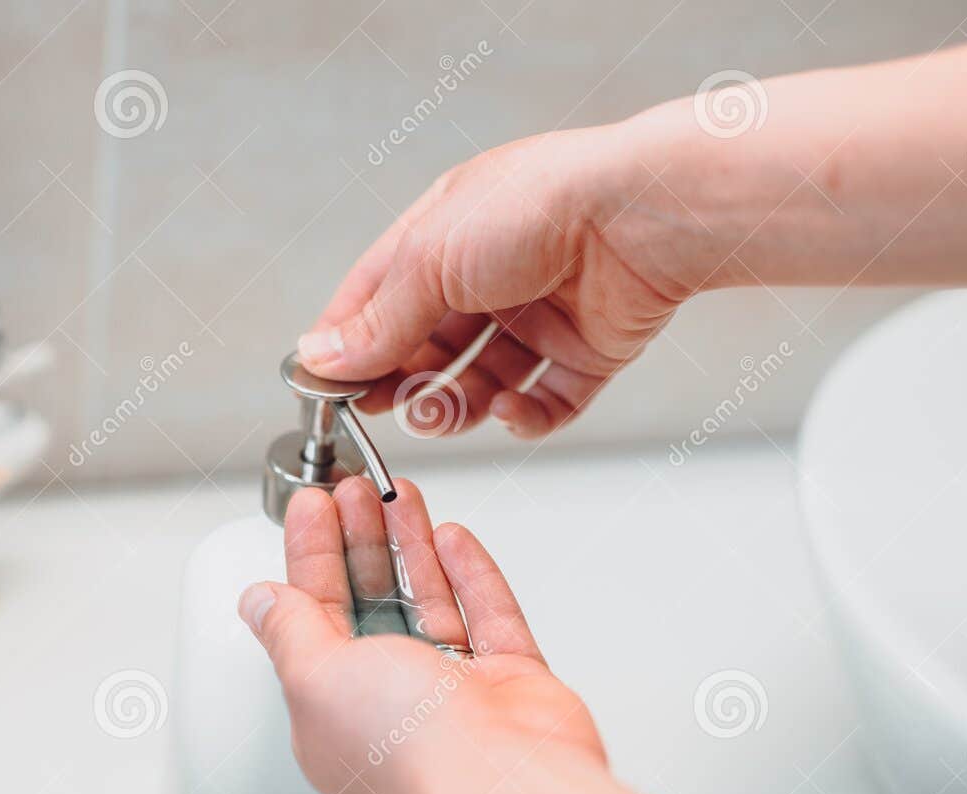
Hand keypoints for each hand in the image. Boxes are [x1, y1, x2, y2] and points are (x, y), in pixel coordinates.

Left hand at [236, 477, 604, 793]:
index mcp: (333, 719)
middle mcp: (393, 709)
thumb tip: (258, 602)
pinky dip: (469, 576)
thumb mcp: (314, 677)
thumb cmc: (409, 748)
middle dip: (361, 542)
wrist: (505, 784)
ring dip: (411, 546)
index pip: (313, 622)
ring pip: (428, 603)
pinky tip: (451, 538)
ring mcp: (457, 696)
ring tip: (398, 493)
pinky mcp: (511, 684)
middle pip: (370, 606)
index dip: (312, 559)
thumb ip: (288, 631)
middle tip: (355, 490)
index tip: (314, 508)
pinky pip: (488, 617)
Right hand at [294, 124, 714, 438]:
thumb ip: (377, 321)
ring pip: (480, 381)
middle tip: (378, 409)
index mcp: (445, 233)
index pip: (377, 298)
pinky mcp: (587, 350)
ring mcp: (540, 313)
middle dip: (401, 381)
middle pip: (427, 346)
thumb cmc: (539, 205)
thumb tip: (321, 357)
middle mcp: (491, 273)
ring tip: (439, 413)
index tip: (325, 386)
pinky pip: (545, 400)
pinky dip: (522, 415)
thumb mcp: (430, 260)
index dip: (349, 343)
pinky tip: (509, 407)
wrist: (645, 213)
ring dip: (453, 406)